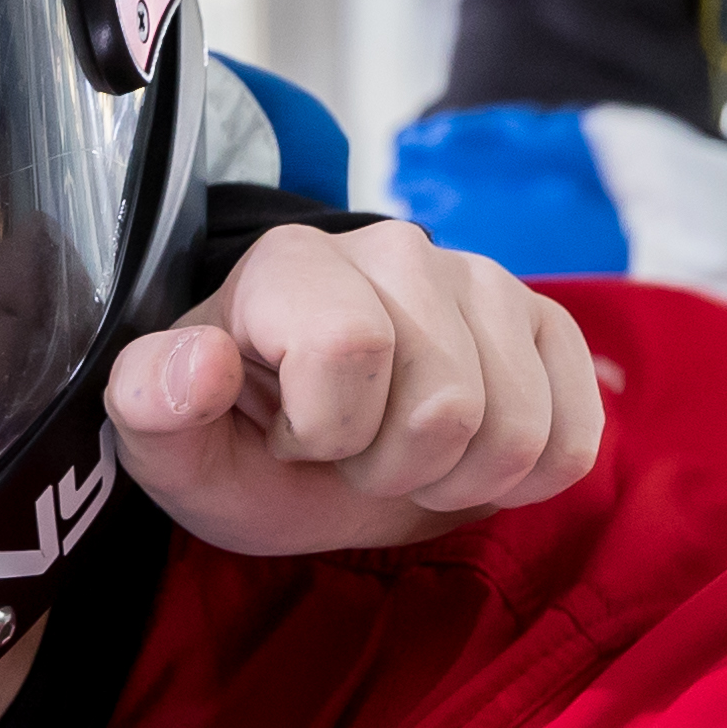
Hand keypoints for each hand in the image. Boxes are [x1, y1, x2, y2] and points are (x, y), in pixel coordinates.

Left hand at [109, 222, 602, 555]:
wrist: (319, 469)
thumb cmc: (243, 449)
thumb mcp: (172, 451)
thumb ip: (152, 404)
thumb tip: (202, 363)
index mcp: (293, 263)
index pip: (351, 346)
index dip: (325, 430)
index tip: (295, 438)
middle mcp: (397, 249)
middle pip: (445, 403)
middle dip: (392, 467)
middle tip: (353, 457)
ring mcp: (485, 282)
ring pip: (516, 428)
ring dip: (456, 478)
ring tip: (406, 457)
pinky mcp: (549, 328)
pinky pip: (574, 437)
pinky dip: (520, 478)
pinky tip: (469, 458)